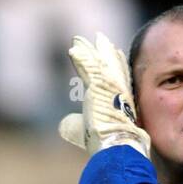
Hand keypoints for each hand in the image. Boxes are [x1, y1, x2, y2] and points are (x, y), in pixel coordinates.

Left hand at [59, 31, 150, 159]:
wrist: (114, 145)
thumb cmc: (106, 143)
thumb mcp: (87, 132)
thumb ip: (75, 126)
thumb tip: (63, 124)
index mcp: (120, 100)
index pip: (117, 78)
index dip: (115, 65)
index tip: (114, 53)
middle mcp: (117, 90)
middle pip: (110, 65)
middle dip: (104, 51)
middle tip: (99, 38)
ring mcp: (109, 86)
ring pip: (100, 62)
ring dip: (89, 51)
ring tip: (79, 40)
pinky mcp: (98, 85)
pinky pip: (88, 67)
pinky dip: (81, 58)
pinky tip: (73, 50)